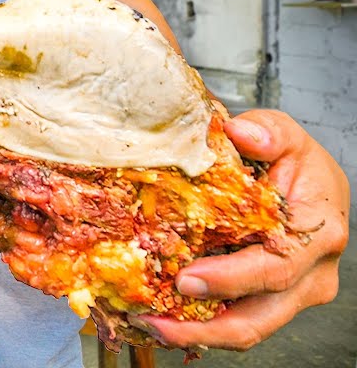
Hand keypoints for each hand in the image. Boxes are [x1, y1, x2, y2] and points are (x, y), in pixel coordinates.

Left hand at [136, 110, 348, 349]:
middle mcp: (310, 275)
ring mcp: (292, 294)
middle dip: (204, 327)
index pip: (275, 268)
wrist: (311, 186)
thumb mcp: (287, 136)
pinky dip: (197, 325)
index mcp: (317, 234)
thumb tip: (241, 132)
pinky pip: (234, 321)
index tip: (186, 280)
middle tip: (153, 320)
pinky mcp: (269, 301)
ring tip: (147, 324)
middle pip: (260, 318)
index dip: (230, 280)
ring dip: (195, 333)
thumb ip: (268, 132)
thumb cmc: (297, 163)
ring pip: (246, 330)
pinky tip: (159, 317)